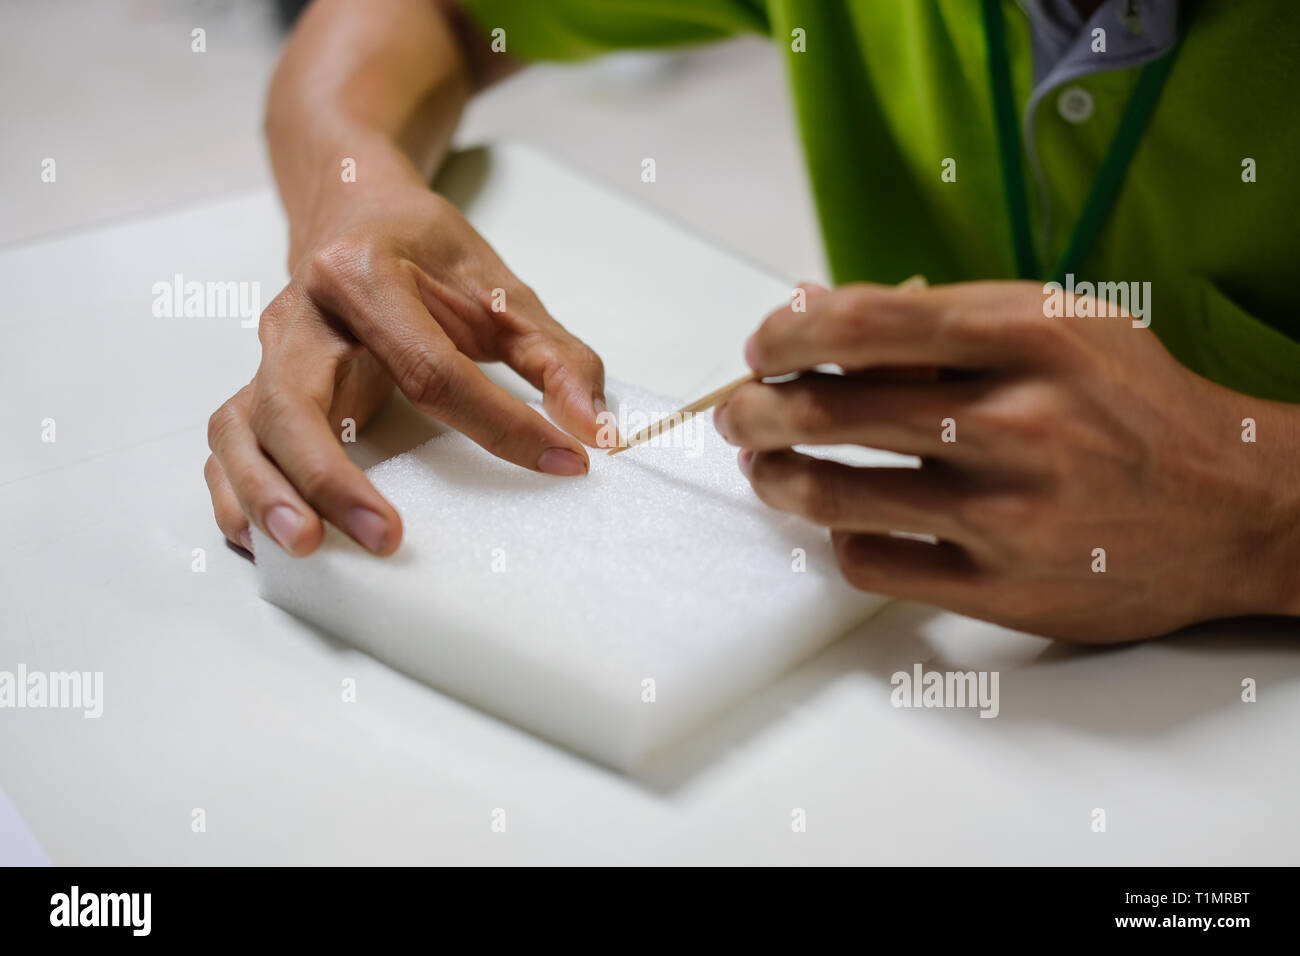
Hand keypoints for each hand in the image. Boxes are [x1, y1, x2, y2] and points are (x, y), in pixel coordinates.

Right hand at [205, 181, 605, 557]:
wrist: (354, 209)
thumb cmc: (425, 252)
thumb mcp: (502, 290)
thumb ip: (554, 356)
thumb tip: (592, 429)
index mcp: (363, 274)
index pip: (431, 367)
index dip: (501, 423)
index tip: (564, 463)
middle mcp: (300, 314)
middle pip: (294, 399)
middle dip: (333, 476)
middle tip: (385, 540)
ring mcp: (267, 354)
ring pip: (241, 426)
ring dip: (266, 492)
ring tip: (305, 550)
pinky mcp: (255, 386)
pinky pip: (227, 443)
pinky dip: (234, 493)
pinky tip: (259, 540)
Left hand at [716, 281, 1299, 640]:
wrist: (1236, 508)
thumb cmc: (1139, 407)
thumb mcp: (1062, 328)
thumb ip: (942, 320)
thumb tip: (821, 310)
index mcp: (1029, 339)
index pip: (861, 325)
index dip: (786, 335)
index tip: (763, 349)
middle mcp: (1015, 425)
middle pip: (828, 413)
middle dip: (756, 411)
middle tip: (738, 414)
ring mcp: (1006, 516)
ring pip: (835, 498)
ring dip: (775, 479)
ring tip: (763, 468)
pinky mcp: (1003, 590)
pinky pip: (874, 566)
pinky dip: (841, 541)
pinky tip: (844, 526)